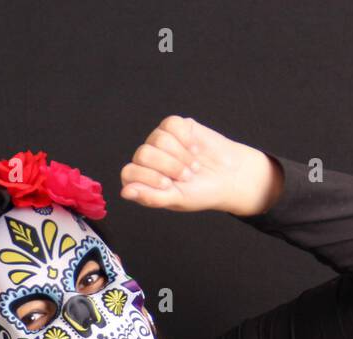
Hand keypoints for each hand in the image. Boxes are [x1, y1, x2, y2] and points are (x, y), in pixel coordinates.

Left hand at [119, 115, 282, 215]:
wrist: (227, 177)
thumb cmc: (200, 192)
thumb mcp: (176, 199)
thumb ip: (150, 197)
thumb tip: (125, 192)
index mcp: (143, 179)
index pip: (129, 172)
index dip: (148, 177)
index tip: (168, 185)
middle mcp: (148, 158)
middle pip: (144, 153)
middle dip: (168, 166)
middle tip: (187, 176)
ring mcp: (160, 141)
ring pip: (159, 138)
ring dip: (181, 155)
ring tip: (194, 166)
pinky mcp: (176, 127)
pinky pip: (172, 124)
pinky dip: (186, 139)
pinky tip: (195, 149)